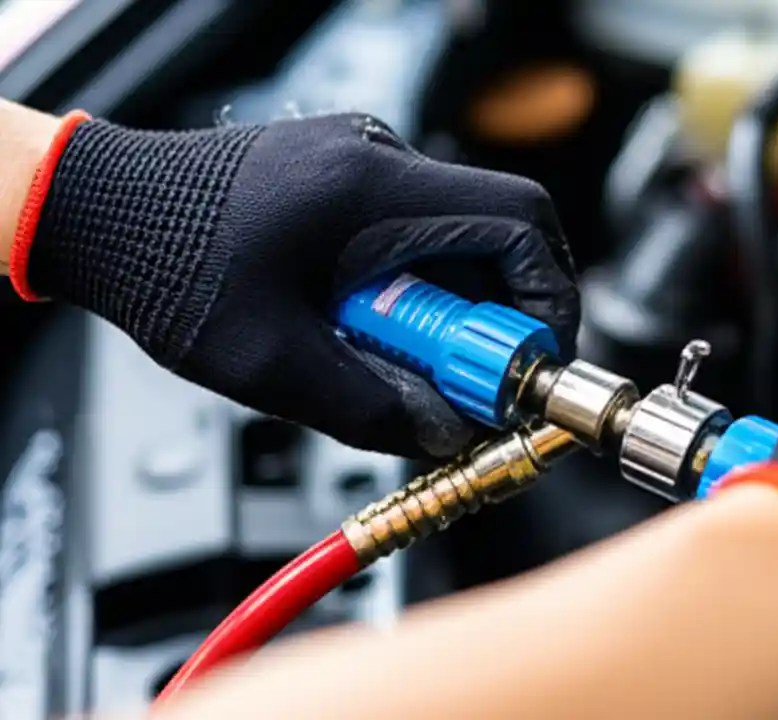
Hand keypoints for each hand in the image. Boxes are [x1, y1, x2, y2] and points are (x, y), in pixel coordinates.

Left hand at [18, 113, 577, 456]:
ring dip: (458, 306)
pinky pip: (421, 233)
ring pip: (462, 237)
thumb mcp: (271, 363)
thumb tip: (447, 433)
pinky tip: (377, 327)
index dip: (548, 297)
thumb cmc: (169, 268)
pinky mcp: (350, 180)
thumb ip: (370, 408)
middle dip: (505, 314)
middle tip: (479, 379)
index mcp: (373, 190)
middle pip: (502, 231)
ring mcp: (366, 163)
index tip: (535, 359)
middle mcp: (380, 160)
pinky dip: (423, 287)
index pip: (518, 223)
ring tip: (408, 359)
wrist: (104, 212)